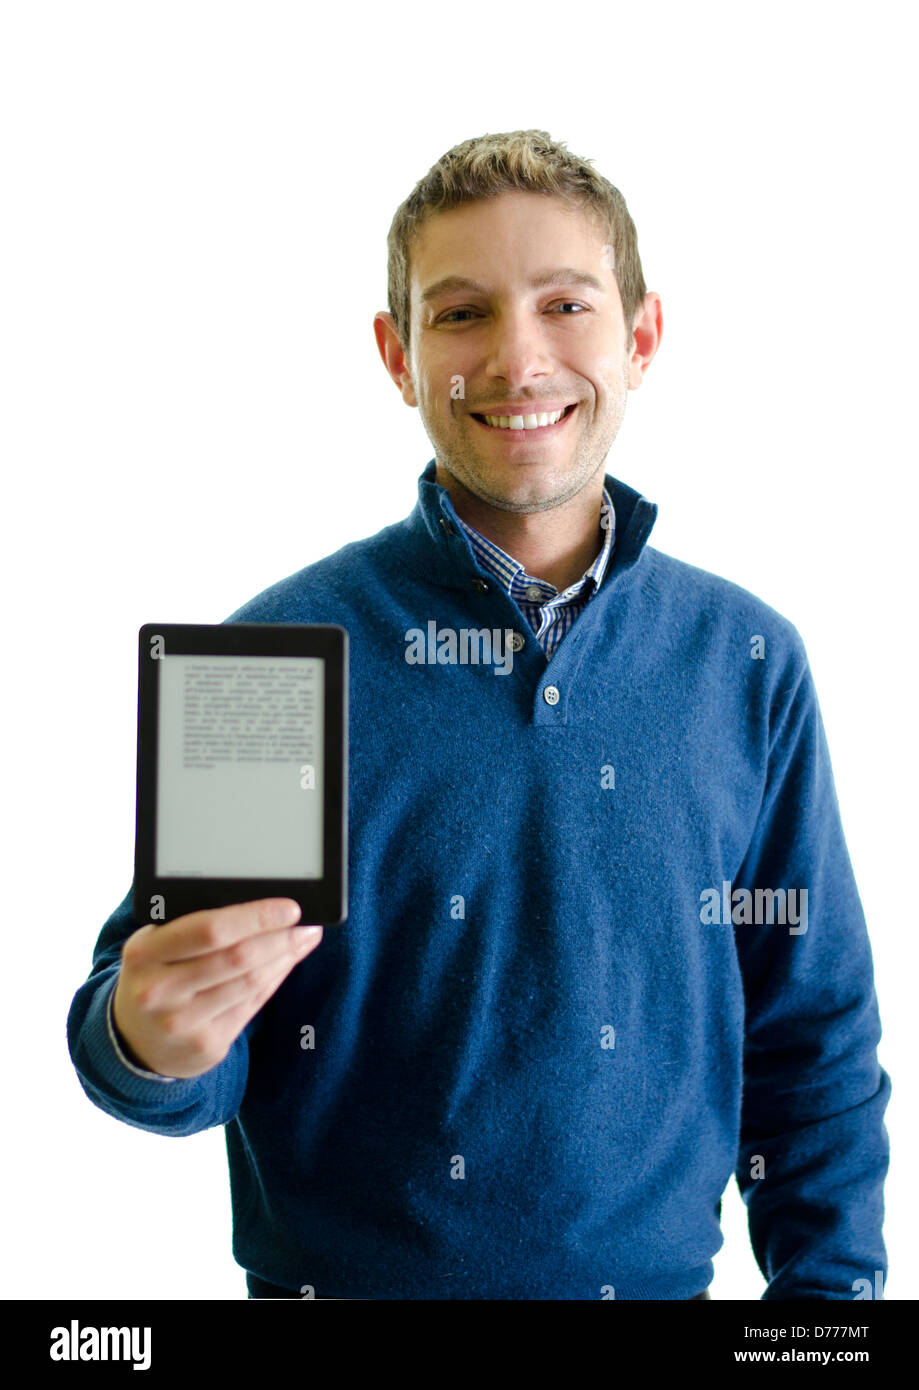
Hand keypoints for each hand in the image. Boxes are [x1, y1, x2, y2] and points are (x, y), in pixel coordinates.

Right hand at [111, 899, 321, 1078]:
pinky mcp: (206, 1045)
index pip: (209, 930)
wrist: (134, 1042)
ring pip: (250, 982)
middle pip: (237, 958)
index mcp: (144, 953)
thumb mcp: (155, 947)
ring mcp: (182, 1023)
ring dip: (284, 958)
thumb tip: (259, 904)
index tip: (288, 907)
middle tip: (307, 924)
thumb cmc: (156, 976)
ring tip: (304, 939)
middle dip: (280, 938)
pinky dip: (274, 979)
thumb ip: (192, 926)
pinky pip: (252, 1005)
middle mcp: (159, 990)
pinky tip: (286, 963)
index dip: (255, 917)